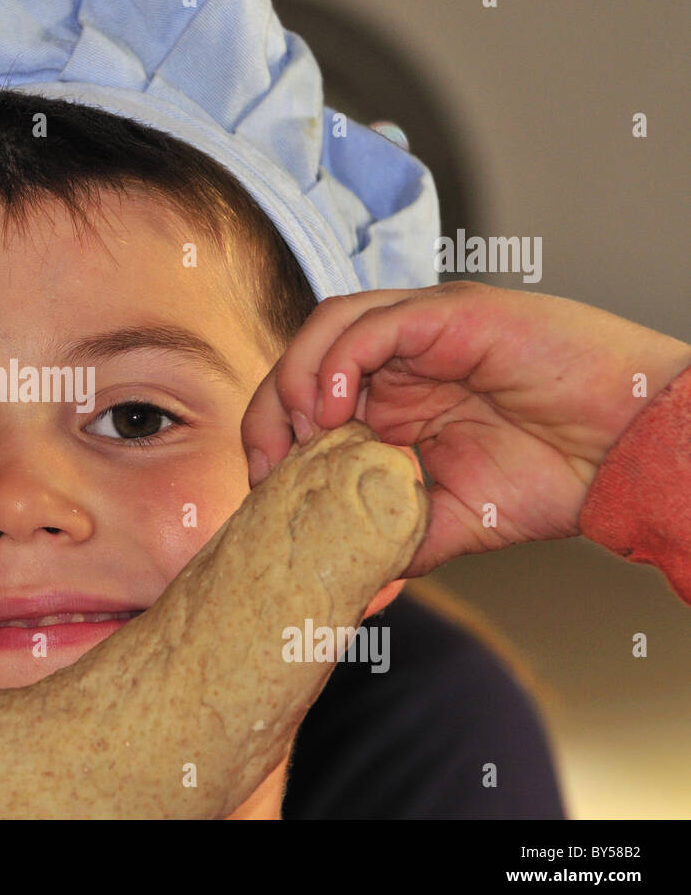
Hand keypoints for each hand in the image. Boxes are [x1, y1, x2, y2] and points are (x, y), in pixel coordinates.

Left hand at [242, 280, 690, 576]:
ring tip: (300, 432)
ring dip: (298, 376)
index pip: (307, 393)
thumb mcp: (453, 519)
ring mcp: (426, 330)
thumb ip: (395, 537)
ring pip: (331, 325)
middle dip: (270, 406)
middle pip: (306, 355)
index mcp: (396, 395)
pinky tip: (336, 407)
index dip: (271, 431)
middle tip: (266, 462)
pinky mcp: (455, 314)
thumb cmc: (558, 475)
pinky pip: (377, 321)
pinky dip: (341, 357)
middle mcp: (403, 356)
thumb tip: (345, 580)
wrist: (632, 453)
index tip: (262, 484)